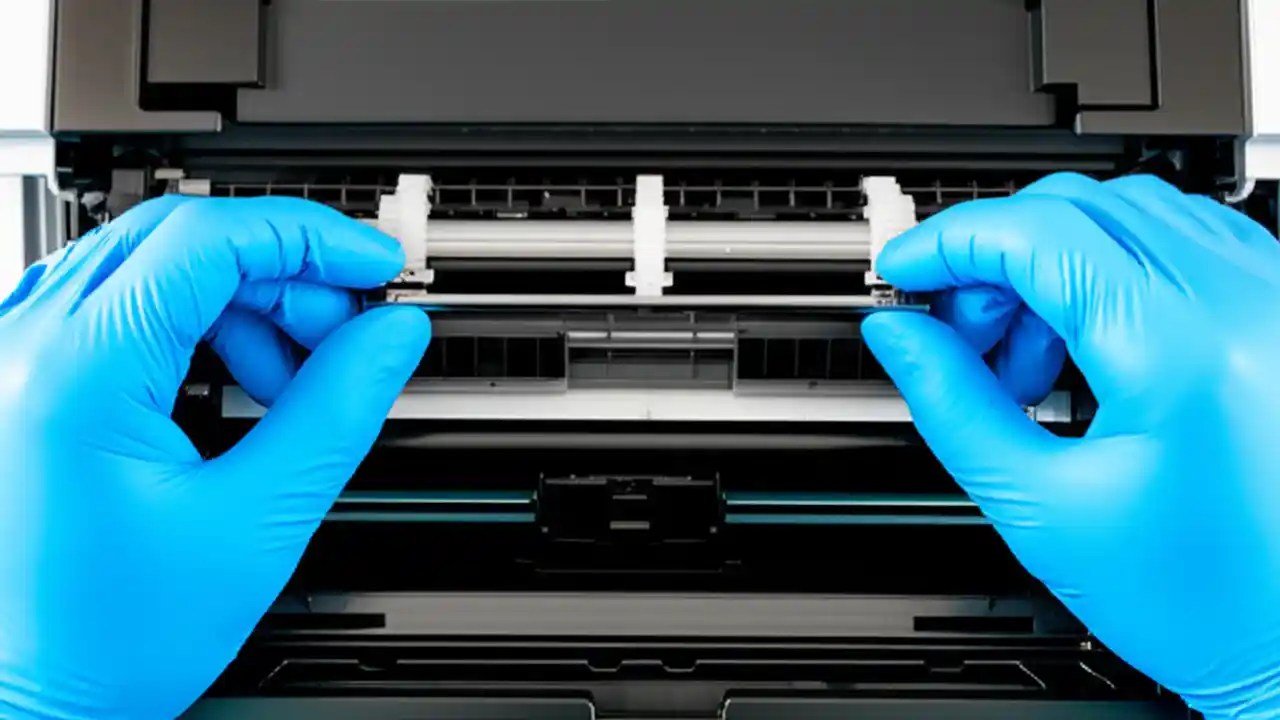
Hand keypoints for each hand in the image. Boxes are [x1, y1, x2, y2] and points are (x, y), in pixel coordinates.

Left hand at [0, 196, 430, 718]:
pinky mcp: (24, 376)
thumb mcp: (256, 521)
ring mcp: (12, 358)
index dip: (309, 237)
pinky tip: (233, 378)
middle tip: (348, 331)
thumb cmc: (108, 638)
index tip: (373, 264)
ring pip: (153, 265)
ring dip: (243, 302)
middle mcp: (22, 349)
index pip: (207, 240)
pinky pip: (120, 304)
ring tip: (291, 382)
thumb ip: (337, 411)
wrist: (30, 698)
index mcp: (74, 376)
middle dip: (285, 273)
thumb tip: (392, 337)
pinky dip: (194, 323)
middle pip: (182, 240)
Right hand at [863, 173, 1279, 718]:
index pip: (1037, 234)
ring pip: (1124, 214)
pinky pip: (1176, 242)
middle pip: (1075, 209)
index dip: (950, 243)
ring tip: (1023, 362)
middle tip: (955, 336)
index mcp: (1183, 354)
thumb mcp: (1044, 508)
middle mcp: (1246, 306)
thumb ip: (954, 406)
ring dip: (1045, 266)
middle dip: (991, 261)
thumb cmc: (1203, 598)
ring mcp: (1273, 300)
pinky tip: (1079, 344)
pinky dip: (1103, 273)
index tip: (903, 274)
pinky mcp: (1278, 310)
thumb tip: (899, 336)